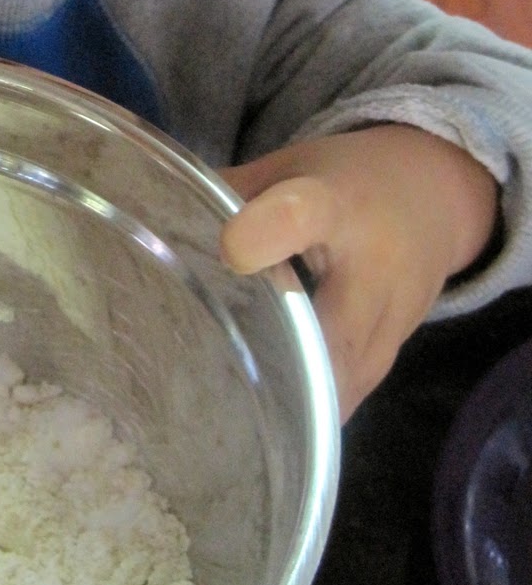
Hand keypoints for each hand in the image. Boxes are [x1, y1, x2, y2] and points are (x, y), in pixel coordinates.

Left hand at [220, 126, 497, 420]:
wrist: (437, 198)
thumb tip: (147, 215)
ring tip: (218, 407)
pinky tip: (260, 417)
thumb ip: (227, 194)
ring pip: (335, 382)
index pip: (302, 217)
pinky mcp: (391, 359)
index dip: (266, 235)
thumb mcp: (288, 168)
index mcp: (333, 204)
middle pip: (326, 332)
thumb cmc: (345, 179)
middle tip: (202, 374)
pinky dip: (303, 409)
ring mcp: (389, 322)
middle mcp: (372, 268)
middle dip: (272, 359)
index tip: (230, 250)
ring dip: (284, 397)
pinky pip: (343, 397)